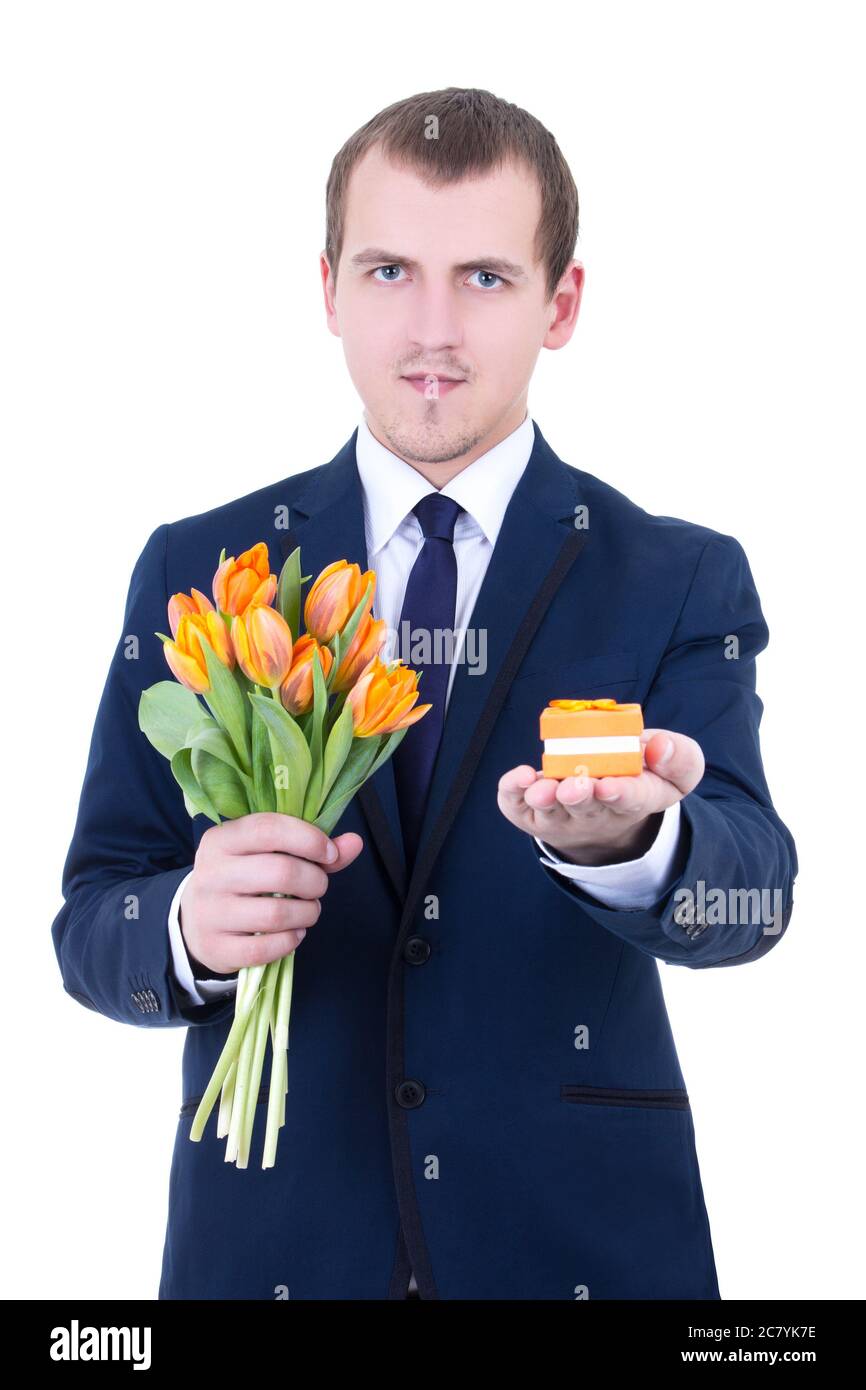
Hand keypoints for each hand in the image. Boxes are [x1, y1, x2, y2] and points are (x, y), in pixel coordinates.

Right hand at [179, 812, 363, 973]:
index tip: (330, 853)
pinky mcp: (216, 947)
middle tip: (318, 887)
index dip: (309, 840)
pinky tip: (294, 933)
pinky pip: (265, 948)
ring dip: (307, 913)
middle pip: (281, 872)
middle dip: (315, 881)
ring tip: (309, 910)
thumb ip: (312, 847)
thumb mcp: (266, 855)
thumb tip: (354, 843)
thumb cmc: (243, 879)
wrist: (196, 920)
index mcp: (222, 839)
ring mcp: (210, 912)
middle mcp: (211, 873)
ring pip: (276, 914)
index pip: (269, 829)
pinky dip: (290, 941)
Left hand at [497, 729, 703, 865]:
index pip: (631, 800)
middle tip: (574, 787)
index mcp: (637, 799)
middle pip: (586, 808)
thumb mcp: (677, 768)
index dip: (620, 793)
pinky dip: (513, 792)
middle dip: (579, 796)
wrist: (608, 804)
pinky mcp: (532, 812)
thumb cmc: (643, 774)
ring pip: (550, 811)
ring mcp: (562, 816)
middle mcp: (597, 813)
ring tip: (539, 789)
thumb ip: (679, 757)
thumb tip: (658, 746)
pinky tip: (518, 777)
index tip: (609, 786)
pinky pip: (517, 807)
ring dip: (544, 798)